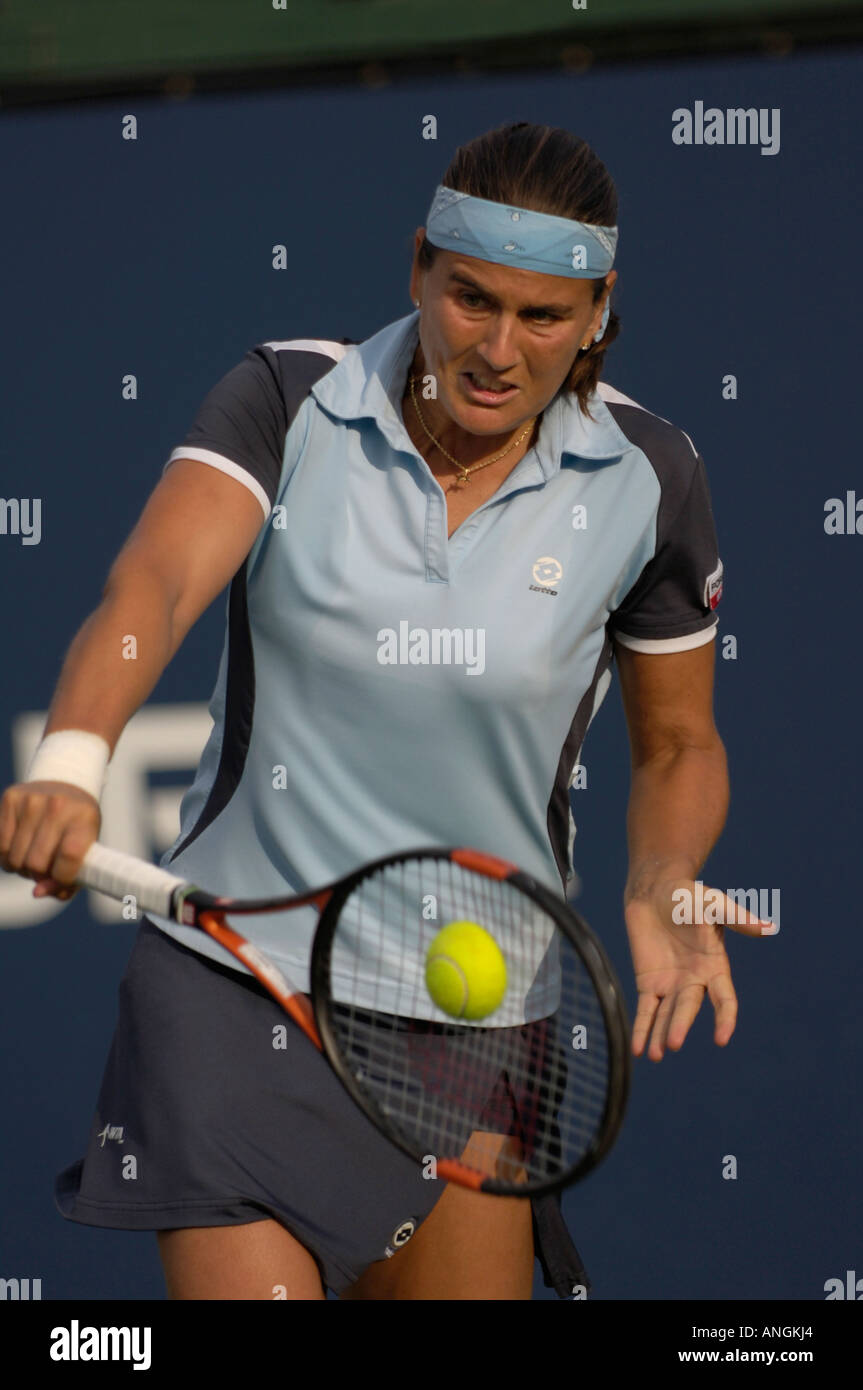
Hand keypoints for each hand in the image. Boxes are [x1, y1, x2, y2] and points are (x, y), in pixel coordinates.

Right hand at [0, 781, 100, 901]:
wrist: (64, 781)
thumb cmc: (76, 825)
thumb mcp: (85, 849)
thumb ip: (68, 882)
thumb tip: (37, 892)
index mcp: (84, 818)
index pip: (70, 857)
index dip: (62, 878)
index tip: (60, 879)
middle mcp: (58, 806)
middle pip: (36, 864)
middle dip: (38, 875)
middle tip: (44, 867)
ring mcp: (31, 800)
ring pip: (14, 859)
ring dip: (21, 867)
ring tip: (33, 856)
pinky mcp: (10, 798)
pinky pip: (0, 846)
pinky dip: (8, 855)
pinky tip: (20, 846)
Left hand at [624, 876, 772, 1060]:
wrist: (655, 890)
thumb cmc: (688, 895)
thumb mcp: (713, 904)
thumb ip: (738, 919)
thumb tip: (768, 927)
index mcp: (715, 967)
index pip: (724, 999)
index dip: (725, 1018)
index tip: (721, 1038)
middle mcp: (695, 981)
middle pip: (689, 1009)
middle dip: (680, 1026)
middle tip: (673, 1044)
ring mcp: (671, 985)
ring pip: (667, 1015)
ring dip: (660, 1035)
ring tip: (653, 1055)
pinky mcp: (649, 983)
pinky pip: (647, 1010)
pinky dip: (642, 1028)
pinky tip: (638, 1048)